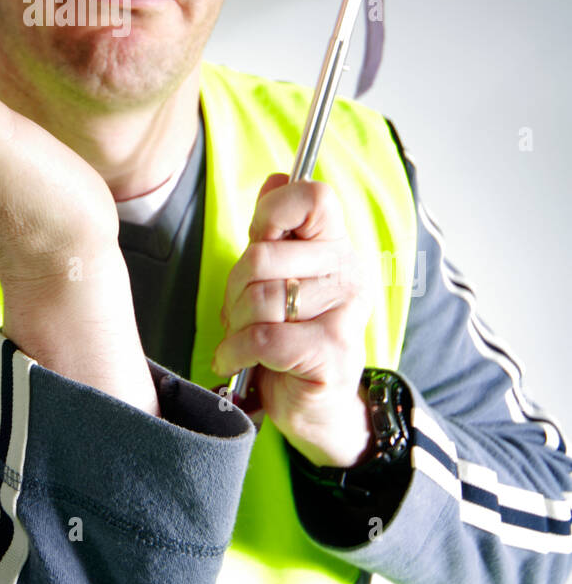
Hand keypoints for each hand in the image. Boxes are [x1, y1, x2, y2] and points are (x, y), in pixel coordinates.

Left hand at [210, 174, 374, 468]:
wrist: (317, 407)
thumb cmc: (290, 334)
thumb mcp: (279, 275)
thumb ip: (275, 228)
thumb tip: (276, 176)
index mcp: (336, 244)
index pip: (313, 197)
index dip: (272, 212)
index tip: (258, 241)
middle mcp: (349, 271)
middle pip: (263, 255)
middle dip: (234, 288)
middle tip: (238, 312)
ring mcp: (345, 312)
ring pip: (260, 298)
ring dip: (235, 323)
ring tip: (242, 338)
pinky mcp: (332, 353)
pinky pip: (265, 337)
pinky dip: (237, 351)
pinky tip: (237, 360)